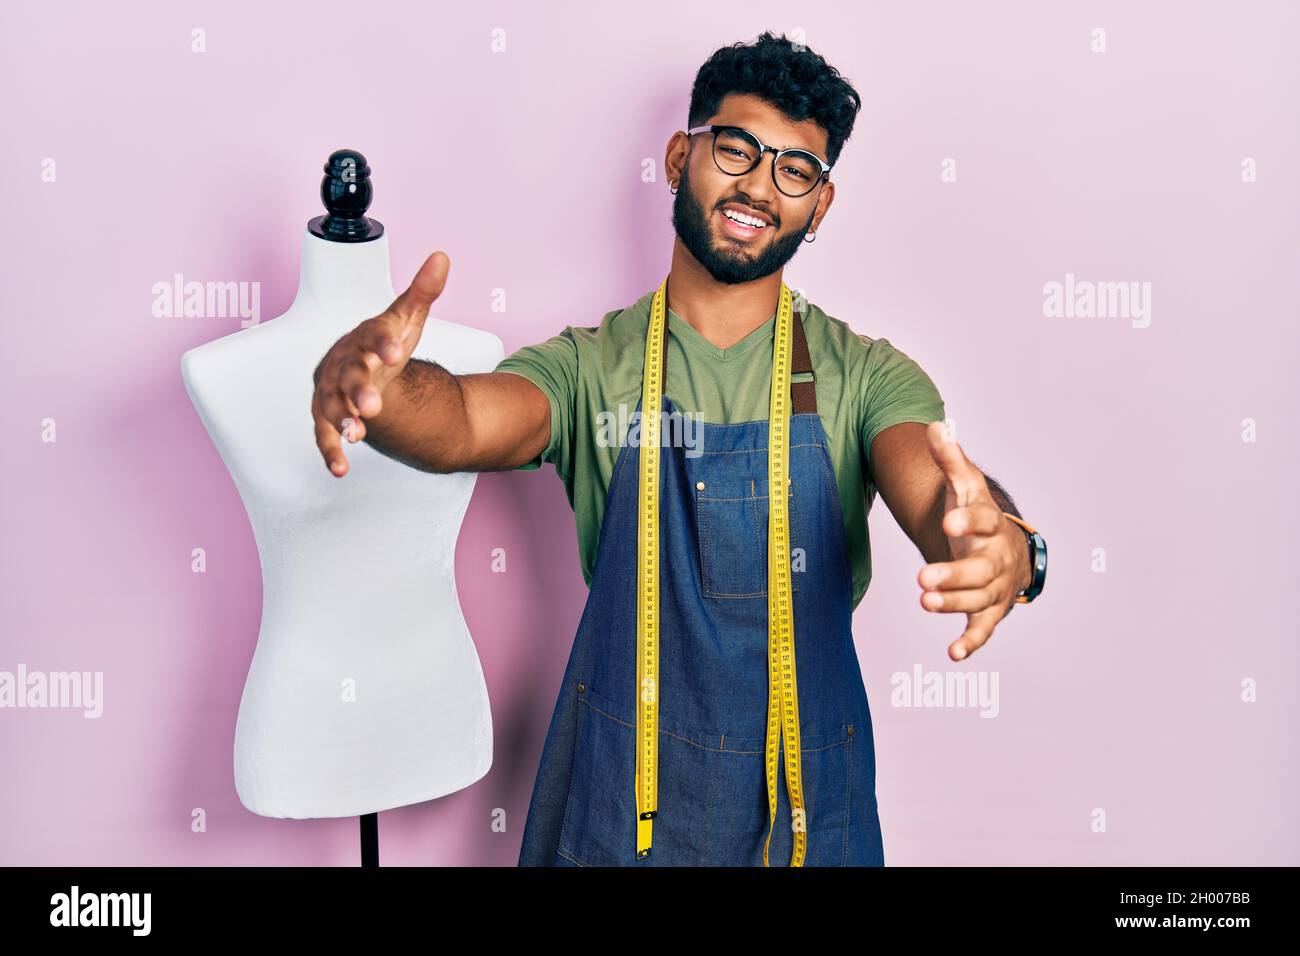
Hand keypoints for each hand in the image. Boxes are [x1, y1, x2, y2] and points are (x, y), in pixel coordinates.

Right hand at [311, 252, 449, 475]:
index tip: (397, 351)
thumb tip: (441, 258)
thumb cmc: (384, 343)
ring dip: (342, 420)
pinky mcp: (327, 415)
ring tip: (358, 434)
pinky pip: (324, 434)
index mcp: (364, 337)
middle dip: (359, 390)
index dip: (383, 342)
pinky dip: (330, 451)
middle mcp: (344, 362)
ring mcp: (332, 390)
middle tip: (374, 406)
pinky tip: (341, 469)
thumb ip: (423, 291)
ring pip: (332, 405)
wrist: (361, 365)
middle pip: (349, 375)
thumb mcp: (406, 319)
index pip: (373, 335)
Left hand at [915, 421, 1030, 661]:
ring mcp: (993, 587)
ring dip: (953, 603)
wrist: (1006, 549)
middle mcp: (995, 558)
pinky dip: (971, 642)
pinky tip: (954, 653)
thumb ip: (949, 460)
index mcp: (990, 524)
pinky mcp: (988, 612)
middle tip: (924, 577)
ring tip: (924, 602)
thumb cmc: (978, 516)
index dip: (968, 520)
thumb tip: (936, 426)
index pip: (984, 520)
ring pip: (977, 599)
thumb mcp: (965, 485)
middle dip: (953, 573)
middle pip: (979, 568)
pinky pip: (983, 629)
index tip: (948, 520)